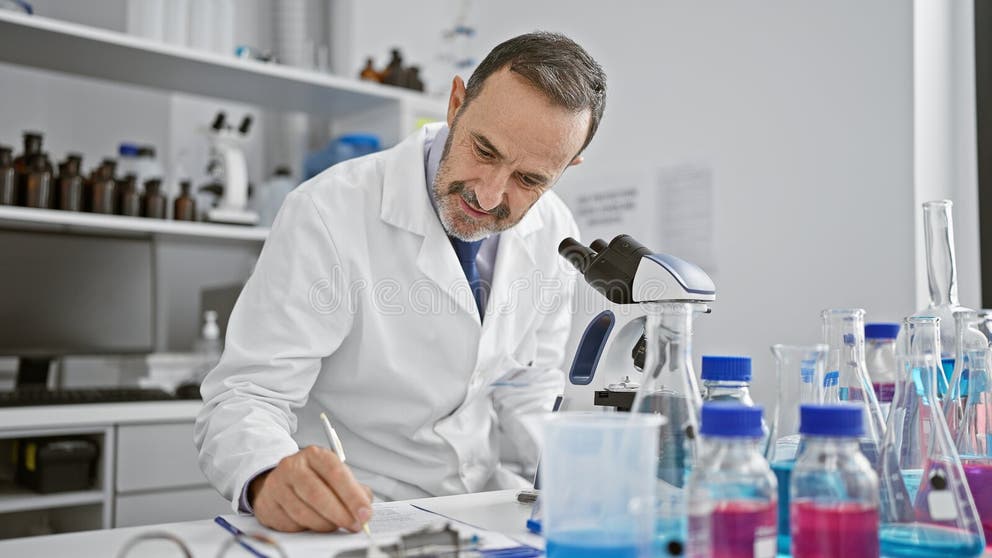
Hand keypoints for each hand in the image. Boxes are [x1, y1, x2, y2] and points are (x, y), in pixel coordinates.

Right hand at [249, 446, 373, 532]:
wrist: (280, 482)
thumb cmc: (314, 479)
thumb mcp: (334, 475)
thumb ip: (354, 489)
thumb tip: (365, 506)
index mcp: (315, 455)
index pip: (336, 474)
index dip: (352, 496)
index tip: (365, 512)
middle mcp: (293, 466)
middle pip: (318, 494)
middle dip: (340, 514)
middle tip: (354, 525)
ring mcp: (277, 485)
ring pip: (303, 512)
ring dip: (325, 524)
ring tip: (336, 526)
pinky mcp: (268, 505)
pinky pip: (291, 524)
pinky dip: (307, 528)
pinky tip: (314, 524)